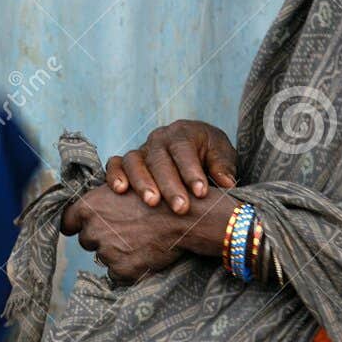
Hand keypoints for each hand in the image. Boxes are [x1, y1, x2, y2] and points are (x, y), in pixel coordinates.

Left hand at [62, 180, 240, 279]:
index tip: (78, 229)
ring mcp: (107, 252)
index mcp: (87, 207)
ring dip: (116, 253)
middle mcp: (92, 230)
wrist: (182, 216)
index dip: (74, 226)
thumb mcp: (122, 188)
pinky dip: (129, 268)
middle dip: (101, 238)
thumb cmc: (155, 197)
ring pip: (103, 257)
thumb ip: (100, 202)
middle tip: (124, 231)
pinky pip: (117, 273)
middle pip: (87, 240)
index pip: (66, 223)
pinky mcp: (122, 270)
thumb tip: (85, 215)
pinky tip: (144, 254)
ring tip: (139, 240)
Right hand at [107, 119, 236, 214]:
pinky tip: (119, 191)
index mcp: (183, 133)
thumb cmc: (210, 155)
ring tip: (152, 203)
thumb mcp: (222, 155)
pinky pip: (115, 164)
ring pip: (135, 161)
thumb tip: (226, 183)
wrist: (194, 149)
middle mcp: (158, 139)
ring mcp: (141, 150)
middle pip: (159, 159)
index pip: (184, 149)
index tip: (201, 193)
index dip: (191, 171)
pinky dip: (114, 175)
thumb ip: (223, 167)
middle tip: (180, 208)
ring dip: (142, 182)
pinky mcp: (127, 162)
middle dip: (170, 184)